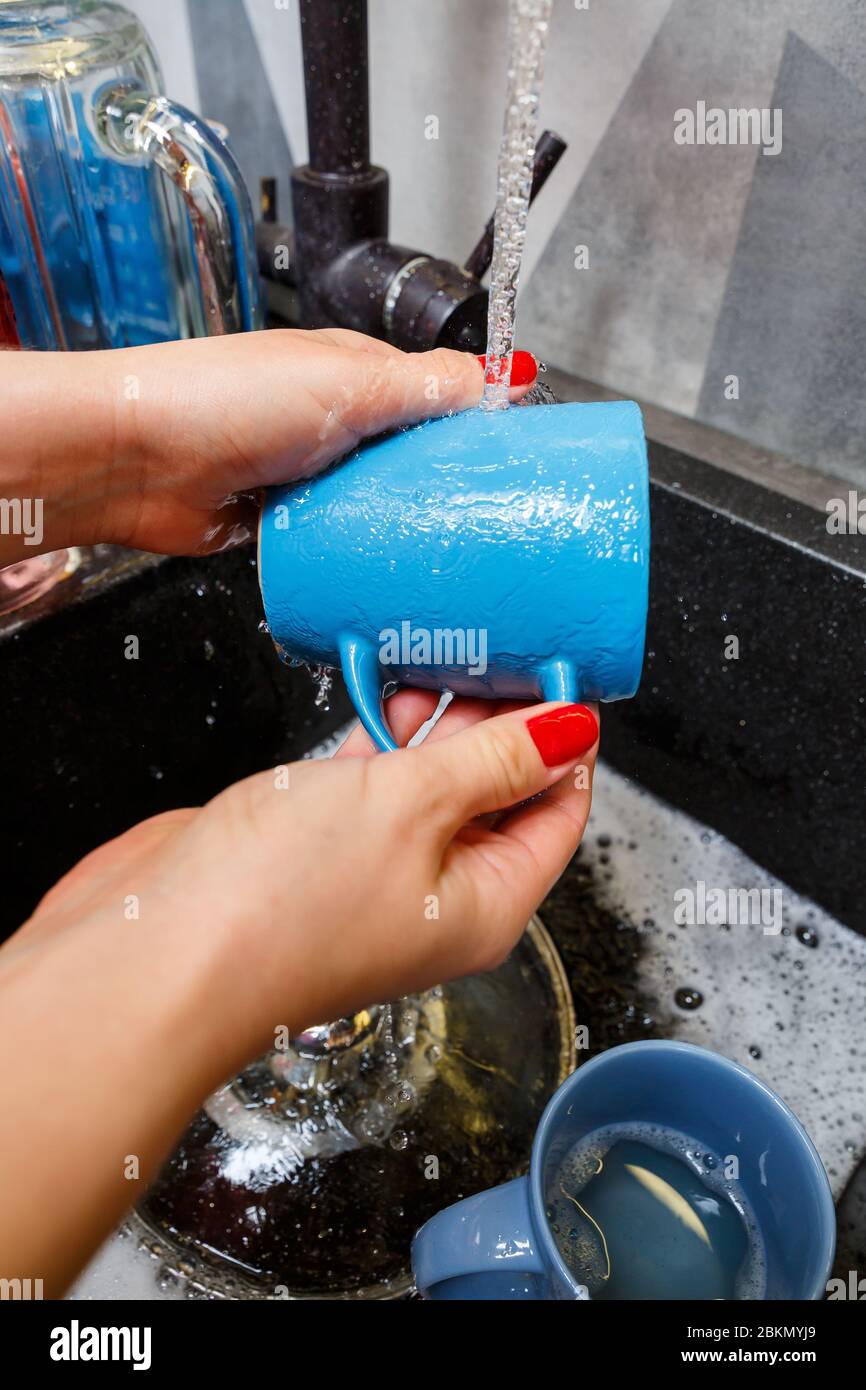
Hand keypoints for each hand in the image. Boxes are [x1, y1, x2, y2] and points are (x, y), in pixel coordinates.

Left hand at [0, 330, 535, 564]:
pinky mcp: (290, 524)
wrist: (138, 462)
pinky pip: (343, 544)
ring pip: (382, 509)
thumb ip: (428, 384)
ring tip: (448, 556)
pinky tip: (386, 571)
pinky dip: (361, 556)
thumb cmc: (223, 399)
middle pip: (416, 463)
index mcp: (358, 372)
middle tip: (490, 525)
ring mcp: (313, 475)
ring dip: (404, 528)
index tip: (522, 467)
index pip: (442, 400)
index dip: (483, 431)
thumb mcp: (347, 380)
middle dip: (448, 491)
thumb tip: (507, 375)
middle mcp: (338, 422)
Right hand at [0, 692, 596, 1292]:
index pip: (557, 813)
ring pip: (431, 787)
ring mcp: (372, 874)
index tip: (560, 671)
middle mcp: (436, 897)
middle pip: (497, 797)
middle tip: (503, 645)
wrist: (153, 958)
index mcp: (487, 905)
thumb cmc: (280, 909)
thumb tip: (569, 732)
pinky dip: (380, 739)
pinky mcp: (314, 851)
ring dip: (439, 725)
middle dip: (503, 724)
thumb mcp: (414, 807)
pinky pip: (369, 786)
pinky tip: (382, 691)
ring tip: (446, 653)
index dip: (565, 742)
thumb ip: (492, 761)